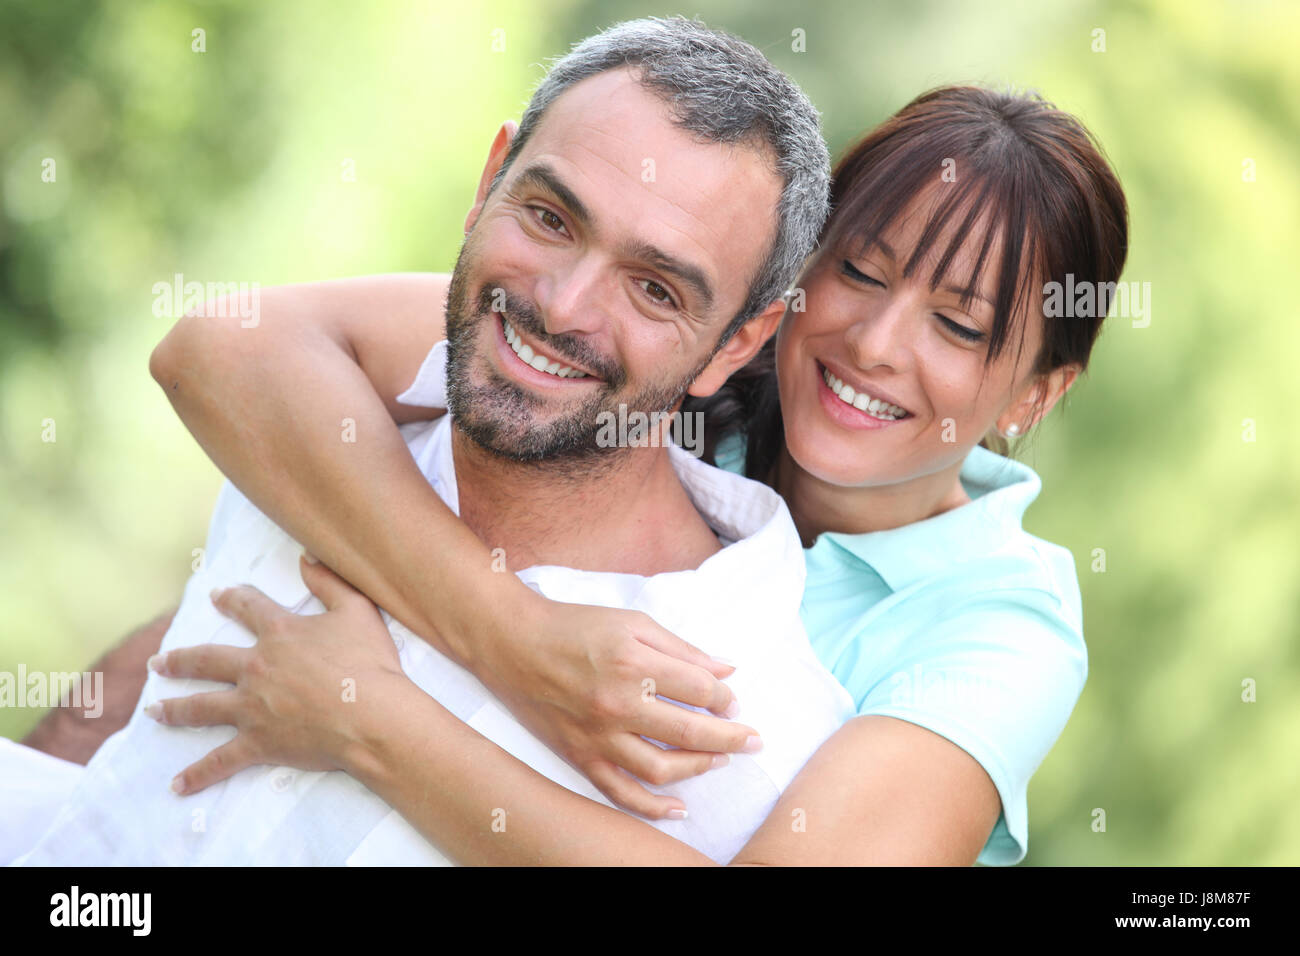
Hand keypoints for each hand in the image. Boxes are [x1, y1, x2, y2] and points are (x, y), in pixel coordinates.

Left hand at [147, 555, 406, 793]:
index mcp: (280, 633)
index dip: (232, 599)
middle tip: (158, 663)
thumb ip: (329, 581)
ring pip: (202, 707)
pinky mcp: (257, 742)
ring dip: (174, 708)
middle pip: (208, 660)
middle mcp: (256, 667)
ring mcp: (252, 707)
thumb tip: (305, 557)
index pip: (248, 607)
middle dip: (180, 660)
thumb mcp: (357, 609)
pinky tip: (177, 785)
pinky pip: (221, 761)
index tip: (216, 595)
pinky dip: (198, 774)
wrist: (371, 715)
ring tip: (154, 710)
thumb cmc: (369, 662)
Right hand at [474, 594, 763, 820]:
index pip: (698, 688)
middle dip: (730, 737)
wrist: (513, 643)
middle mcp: (617, 704)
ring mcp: (597, 736)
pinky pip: (621, 792)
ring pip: (661, 768)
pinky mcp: (580, 756)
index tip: (733, 700)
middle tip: (754, 739)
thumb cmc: (575, 626)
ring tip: (720, 760)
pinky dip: (653, 806)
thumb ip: (681, 648)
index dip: (724, 696)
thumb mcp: (632, 622)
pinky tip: (679, 807)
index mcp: (632, 663)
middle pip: (689, 731)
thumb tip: (726, 668)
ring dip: (699, 767)